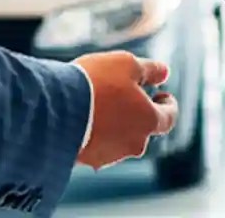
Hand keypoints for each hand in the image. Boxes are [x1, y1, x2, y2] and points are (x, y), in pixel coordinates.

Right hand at [73, 51, 177, 169]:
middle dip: (137, 112)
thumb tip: (164, 72)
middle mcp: (134, 144)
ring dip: (115, 123)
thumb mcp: (126, 64)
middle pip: (143, 128)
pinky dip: (96, 133)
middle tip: (125, 95)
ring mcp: (111, 155)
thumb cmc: (95, 83)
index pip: (169, 117)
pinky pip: (97, 145)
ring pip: (119, 138)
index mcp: (149, 121)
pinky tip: (82, 116)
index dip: (168, 105)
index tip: (163, 95)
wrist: (55, 110)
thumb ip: (149, 69)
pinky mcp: (88, 160)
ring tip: (97, 102)